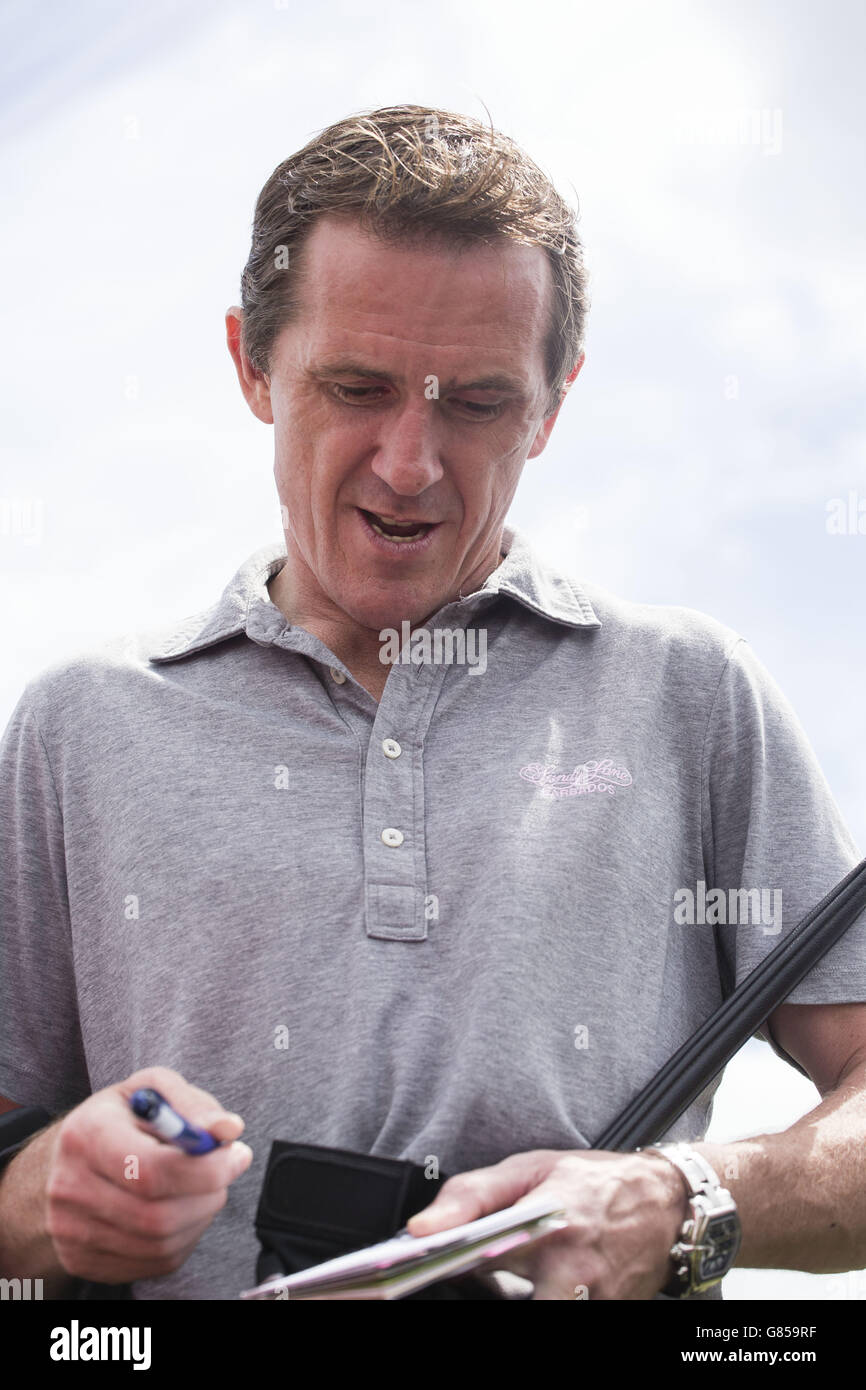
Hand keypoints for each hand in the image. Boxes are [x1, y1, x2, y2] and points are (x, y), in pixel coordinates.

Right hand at [38, 1065, 252, 1283]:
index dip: (205, 1170)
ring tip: (200, 1186)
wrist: (73, 1156)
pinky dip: (184, 1237)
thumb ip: (193, 1104)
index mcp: (86, 1134)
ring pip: (162, 1244)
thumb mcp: (155, 1089)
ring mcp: (71, 1232)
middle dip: (208, 1194)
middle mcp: (70, 1187)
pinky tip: (180, 1208)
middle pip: (157, 1216)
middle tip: (224, 1170)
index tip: (237, 1156)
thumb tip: (228, 1130)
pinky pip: (155, 1263)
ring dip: (200, 1215)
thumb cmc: (124, 1117)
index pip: (149, 1170)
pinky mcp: (83, 1261)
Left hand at [406, 1148, 688, 1299]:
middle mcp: (572, 1271)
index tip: (431, 1267)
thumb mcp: (530, 1169)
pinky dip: (545, 1300)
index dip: (450, 1267)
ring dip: (517, 1297)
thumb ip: (471, 1195)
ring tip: (518, 1275)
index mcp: (548, 1224)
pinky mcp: (607, 1314)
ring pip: (535, 1310)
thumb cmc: (594, 1182)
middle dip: (492, 1291)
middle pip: (508, 1302)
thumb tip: (421, 1228)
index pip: (480, 1259)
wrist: (665, 1201)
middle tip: (486, 1269)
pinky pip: (562, 1312)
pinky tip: (542, 1283)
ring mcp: (593, 1300)